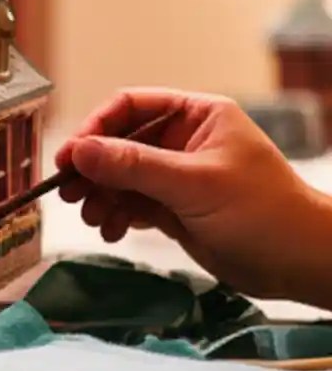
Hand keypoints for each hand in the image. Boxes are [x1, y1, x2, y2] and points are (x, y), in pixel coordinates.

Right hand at [55, 88, 330, 300]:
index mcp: (197, 116)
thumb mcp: (194, 184)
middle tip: (69, 192)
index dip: (96, 128)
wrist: (300, 264)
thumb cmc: (266, 213)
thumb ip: (134, 166)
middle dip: (93, 168)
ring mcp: (178, 175)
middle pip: (119, 143)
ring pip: (121, 176)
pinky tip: (112, 230)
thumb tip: (81, 151)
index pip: (131, 106)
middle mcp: (184, 140)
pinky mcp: (175, 207)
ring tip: (93, 217)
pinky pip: (132, 203)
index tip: (71, 156)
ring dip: (101, 196)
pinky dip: (116, 215)